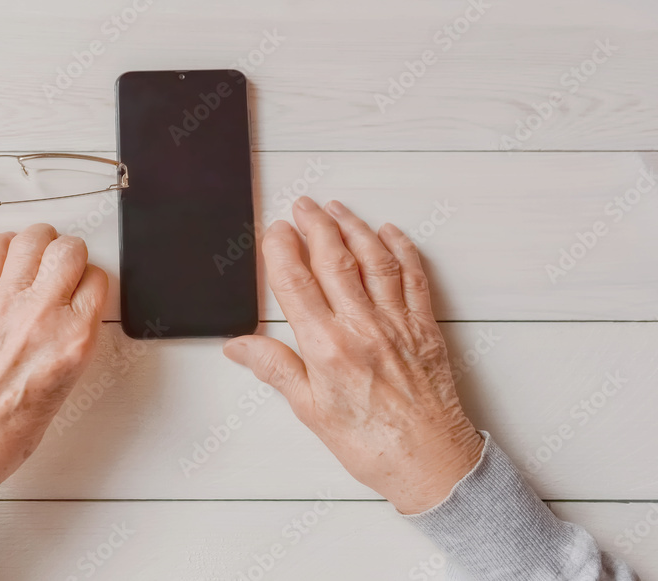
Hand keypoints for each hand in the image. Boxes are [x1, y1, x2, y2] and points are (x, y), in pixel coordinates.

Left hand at [0, 224, 108, 495]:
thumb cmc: (8, 428)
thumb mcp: (66, 386)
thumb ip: (74, 339)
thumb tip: (76, 308)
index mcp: (73, 341)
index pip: (98, 281)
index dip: (92, 281)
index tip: (84, 288)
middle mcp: (42, 315)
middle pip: (69, 250)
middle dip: (72, 253)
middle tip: (65, 267)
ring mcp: (5, 303)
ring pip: (33, 239)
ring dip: (40, 241)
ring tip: (38, 255)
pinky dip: (4, 245)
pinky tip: (8, 258)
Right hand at [223, 198, 483, 513]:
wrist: (431, 464)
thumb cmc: (372, 445)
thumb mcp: (309, 412)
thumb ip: (275, 369)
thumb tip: (239, 346)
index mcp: (327, 348)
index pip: (296, 283)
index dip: (282, 250)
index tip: (274, 230)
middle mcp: (362, 327)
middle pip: (334, 260)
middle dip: (315, 225)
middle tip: (302, 205)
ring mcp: (397, 323)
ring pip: (374, 260)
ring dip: (354, 228)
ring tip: (337, 208)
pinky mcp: (425, 327)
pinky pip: (413, 277)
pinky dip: (401, 249)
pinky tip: (389, 233)